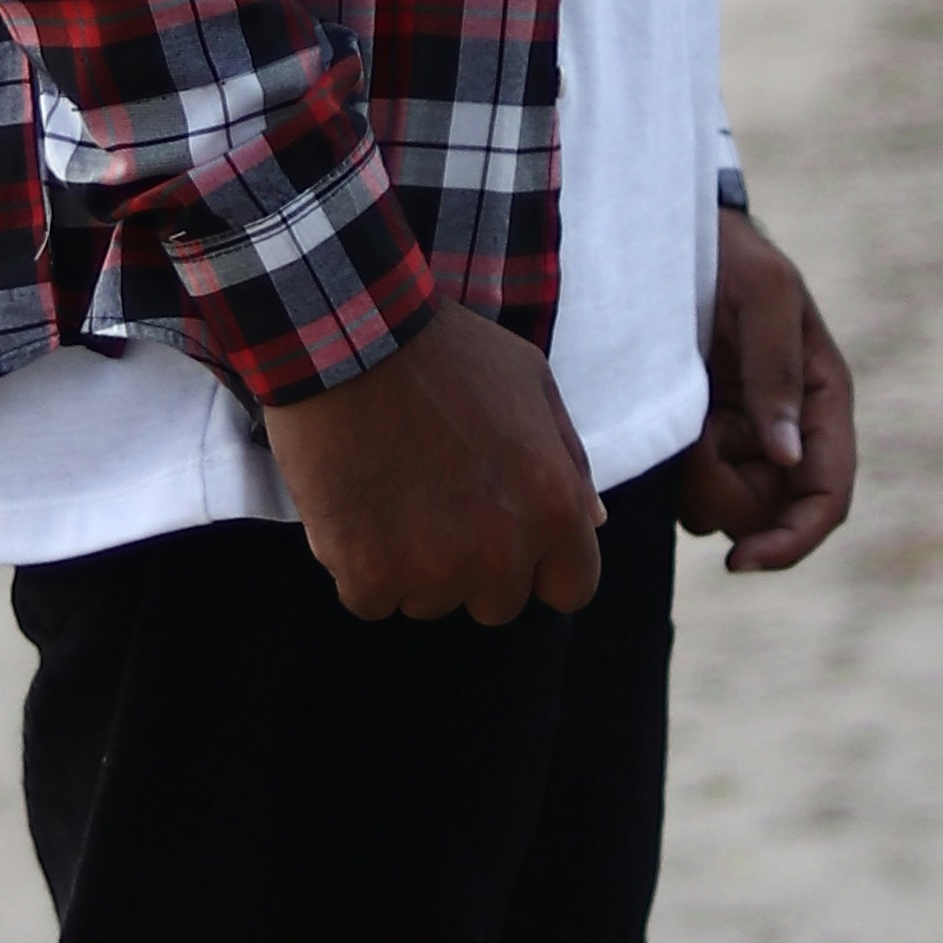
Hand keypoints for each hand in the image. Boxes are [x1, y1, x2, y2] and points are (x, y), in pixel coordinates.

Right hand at [272, 301, 607, 624]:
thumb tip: (594, 521)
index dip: (539, 565)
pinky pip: (370, 600)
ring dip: (410, 566)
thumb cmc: (445, 352)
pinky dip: (356, 565)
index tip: (504, 535)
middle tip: (434, 502)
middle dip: (470, 566)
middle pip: (495, 604)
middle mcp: (502, 550)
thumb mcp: (531, 383)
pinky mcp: (368, 573)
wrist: (348, 338)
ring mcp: (433, 568)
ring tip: (390, 493)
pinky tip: (353, 507)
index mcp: (555, 507)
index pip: (571, 589)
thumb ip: (569, 461)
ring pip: (428, 602)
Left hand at [679, 214, 857, 575]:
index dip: (793, 541)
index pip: (827, 497)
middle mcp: (789, 430)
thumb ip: (777, 372)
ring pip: (727, 510)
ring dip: (695, 483)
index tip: (741, 562)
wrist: (665, 232)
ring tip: (678, 420)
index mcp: (823, 401)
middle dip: (725, 497)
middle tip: (689, 447)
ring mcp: (744, 438)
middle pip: (770, 512)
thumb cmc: (728, 254)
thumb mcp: (763, 296)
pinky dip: (674, 472)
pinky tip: (666, 424)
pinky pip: (692, 490)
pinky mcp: (702, 437)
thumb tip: (788, 454)